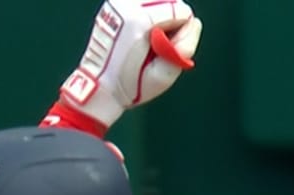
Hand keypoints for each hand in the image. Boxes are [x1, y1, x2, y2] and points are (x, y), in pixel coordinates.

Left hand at [57, 0, 202, 127]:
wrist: (99, 86)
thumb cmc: (131, 85)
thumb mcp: (164, 75)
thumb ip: (185, 47)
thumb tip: (195, 22)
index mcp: (139, 21)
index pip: (181, 11)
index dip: (181, 32)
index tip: (166, 49)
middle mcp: (126, 6)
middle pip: (170, 0)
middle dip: (171, 19)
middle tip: (158, 43)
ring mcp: (117, 3)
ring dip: (160, 13)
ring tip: (148, 37)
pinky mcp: (113, 4)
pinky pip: (142, 1)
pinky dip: (148, 11)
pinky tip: (140, 30)